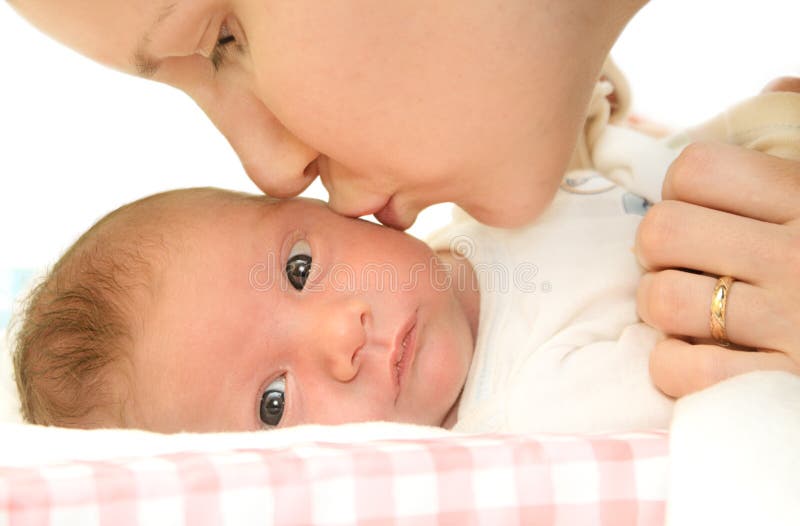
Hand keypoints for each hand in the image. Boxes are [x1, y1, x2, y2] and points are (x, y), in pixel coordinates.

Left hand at [635, 141, 799, 396]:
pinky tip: (702, 357)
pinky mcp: (785, 386)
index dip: (681, 188)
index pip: (696, 168)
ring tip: (693, 308)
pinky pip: (680, 371)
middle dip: (660, 248)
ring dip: (663, 306)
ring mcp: (795, 325)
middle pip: (662, 231)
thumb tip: (776, 88)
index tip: (700, 208)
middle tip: (685, 261)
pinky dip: (675, 365)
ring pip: (663, 299)